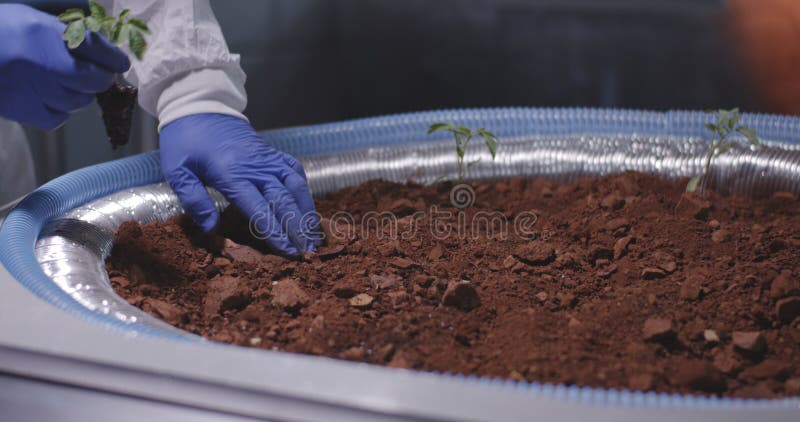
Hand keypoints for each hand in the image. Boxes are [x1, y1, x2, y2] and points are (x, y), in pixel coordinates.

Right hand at [0, 4, 129, 129]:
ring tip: (67, 84)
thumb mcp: (29, 16)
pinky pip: (57, 118)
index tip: (119, 62)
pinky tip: (52, 99)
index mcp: (42, 32)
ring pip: (78, 101)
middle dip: (100, 78)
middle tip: (97, 74)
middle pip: (94, 80)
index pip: (96, 48)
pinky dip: (61, 110)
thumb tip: (97, 43)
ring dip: (80, 93)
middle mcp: (41, 62)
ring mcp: (32, 89)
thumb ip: (62, 28)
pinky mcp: (22, 110)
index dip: (113, 57)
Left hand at [160, 113, 318, 256]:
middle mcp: (255, 167)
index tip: (287, 251)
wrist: (199, 106)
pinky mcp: (272, 153)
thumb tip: (212, 230)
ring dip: (306, 212)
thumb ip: (194, 200)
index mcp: (231, 173)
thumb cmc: (185, 141)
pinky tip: (306, 206)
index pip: (259, 208)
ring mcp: (267, 159)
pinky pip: (294, 171)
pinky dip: (304, 189)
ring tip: (313, 235)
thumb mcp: (177, 171)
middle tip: (308, 252)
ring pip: (295, 186)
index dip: (275, 232)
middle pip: (283, 201)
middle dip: (298, 228)